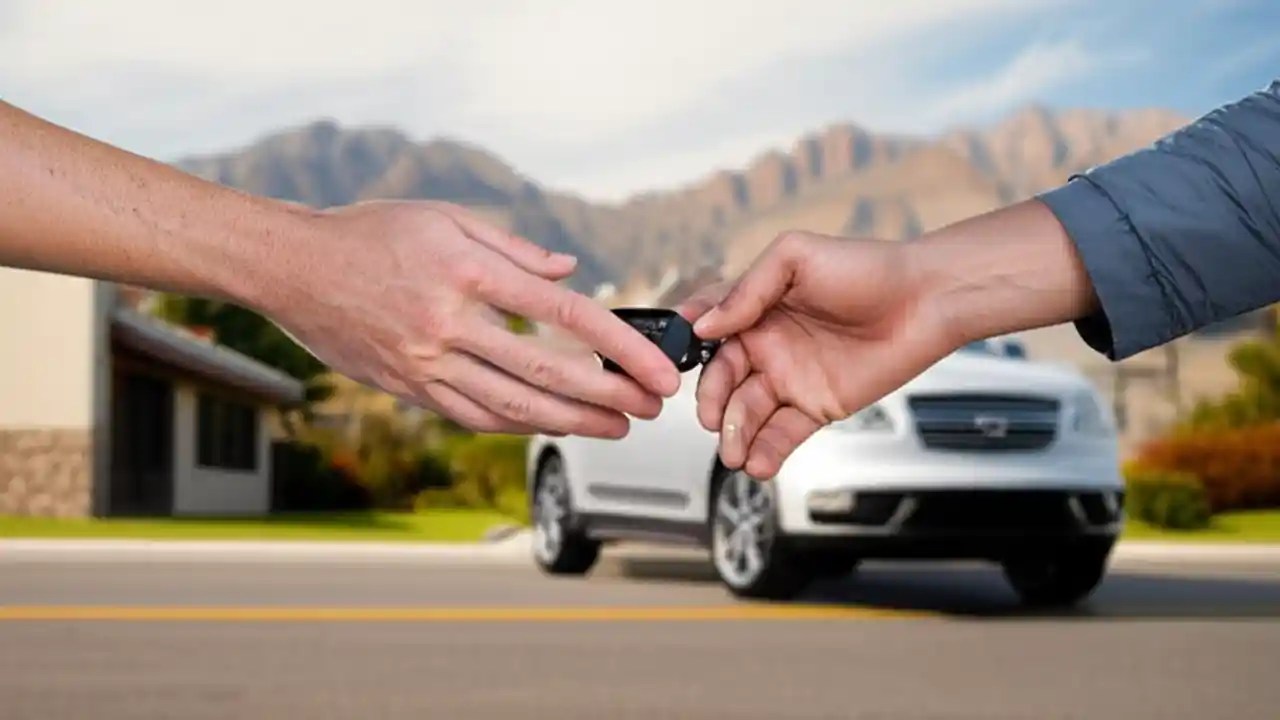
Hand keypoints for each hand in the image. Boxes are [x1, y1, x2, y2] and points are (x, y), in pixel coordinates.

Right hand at [254, 200, 680, 437]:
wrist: (291, 269)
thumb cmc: (371, 233)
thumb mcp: (446, 219)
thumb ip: (515, 249)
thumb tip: (570, 273)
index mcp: (467, 273)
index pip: (563, 316)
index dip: (619, 346)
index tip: (656, 368)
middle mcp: (449, 324)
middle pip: (548, 374)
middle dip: (612, 396)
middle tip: (652, 407)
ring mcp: (427, 364)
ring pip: (515, 407)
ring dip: (575, 423)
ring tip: (618, 427)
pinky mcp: (410, 388)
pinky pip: (475, 417)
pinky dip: (520, 426)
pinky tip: (554, 428)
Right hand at [681, 231, 956, 477]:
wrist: (926, 300)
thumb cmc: (868, 267)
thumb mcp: (795, 256)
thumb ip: (747, 289)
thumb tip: (706, 324)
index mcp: (755, 307)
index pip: (708, 330)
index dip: (690, 347)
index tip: (676, 364)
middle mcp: (768, 345)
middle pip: (722, 380)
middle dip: (712, 402)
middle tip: (712, 417)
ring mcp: (791, 379)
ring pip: (748, 413)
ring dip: (734, 434)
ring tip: (732, 450)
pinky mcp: (817, 407)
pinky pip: (782, 433)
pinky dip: (766, 451)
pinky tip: (756, 460)